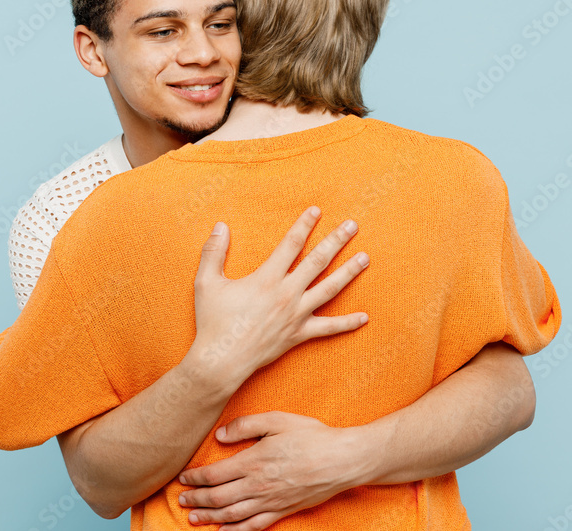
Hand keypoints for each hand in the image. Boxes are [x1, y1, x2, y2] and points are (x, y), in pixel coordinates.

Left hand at [177, 412, 369, 529]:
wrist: (343, 460)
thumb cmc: (311, 436)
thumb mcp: (277, 419)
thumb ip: (246, 425)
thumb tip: (220, 435)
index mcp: (253, 461)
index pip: (214, 474)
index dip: (195, 479)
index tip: (182, 478)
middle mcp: (258, 485)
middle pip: (218, 498)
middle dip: (197, 500)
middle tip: (181, 500)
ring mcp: (271, 501)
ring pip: (233, 515)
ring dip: (210, 517)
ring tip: (193, 519)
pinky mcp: (284, 511)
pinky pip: (255, 526)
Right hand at [189, 206, 369, 382]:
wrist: (221, 361)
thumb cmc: (212, 321)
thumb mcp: (206, 282)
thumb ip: (213, 252)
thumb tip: (220, 226)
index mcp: (266, 278)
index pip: (291, 244)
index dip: (304, 225)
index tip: (316, 211)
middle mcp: (287, 294)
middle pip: (318, 261)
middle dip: (337, 241)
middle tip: (353, 225)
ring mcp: (296, 315)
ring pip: (330, 289)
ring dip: (349, 272)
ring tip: (365, 258)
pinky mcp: (299, 335)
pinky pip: (328, 328)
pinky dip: (347, 323)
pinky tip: (364, 317)